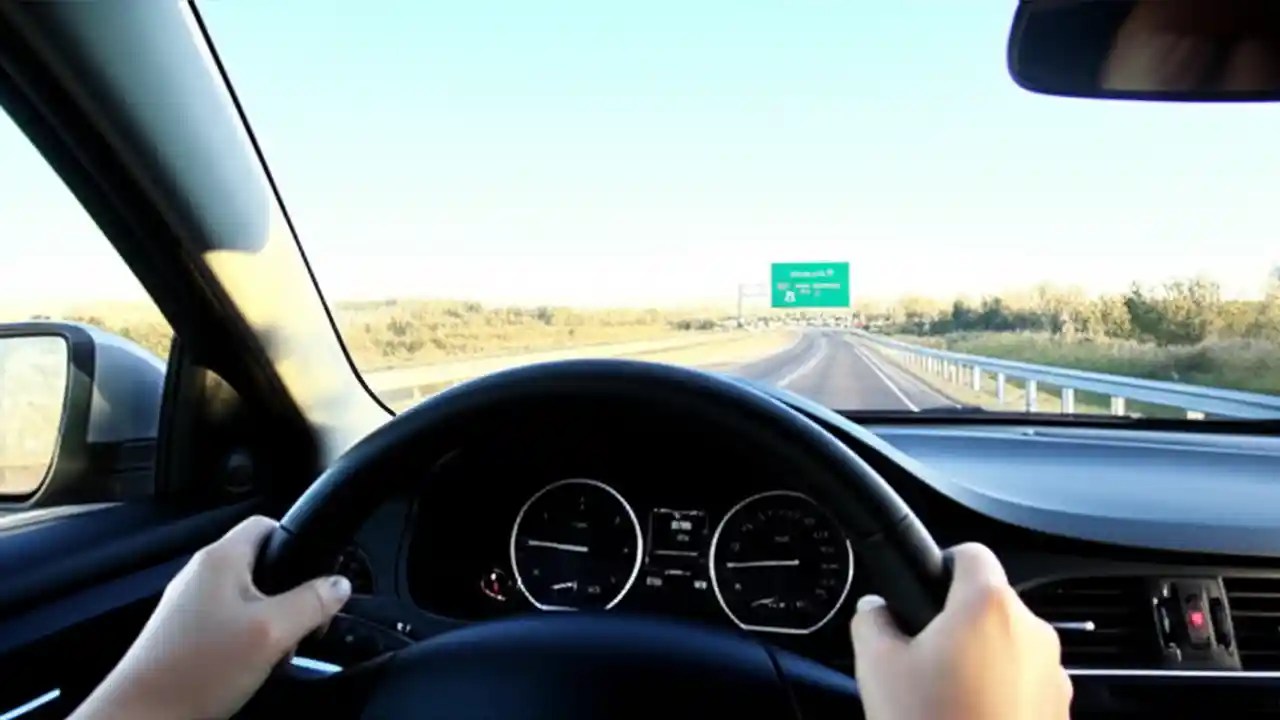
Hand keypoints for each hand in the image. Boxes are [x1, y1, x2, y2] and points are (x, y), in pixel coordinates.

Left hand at [71, 516, 351, 719]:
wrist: (141, 717)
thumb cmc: (197, 670)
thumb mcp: (272, 632)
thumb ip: (312, 603)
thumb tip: (339, 584)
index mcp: (219, 559)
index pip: (267, 523)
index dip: (297, 544)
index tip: (317, 576)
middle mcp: (200, 575)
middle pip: (261, 566)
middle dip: (289, 595)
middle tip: (300, 626)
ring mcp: (188, 605)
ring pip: (248, 598)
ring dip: (270, 622)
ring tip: (274, 652)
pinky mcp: (183, 635)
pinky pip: (228, 624)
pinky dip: (247, 640)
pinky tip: (250, 666)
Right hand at [850, 543, 1071, 719]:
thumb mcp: (876, 666)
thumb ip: (872, 619)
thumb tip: (876, 609)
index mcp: (988, 606)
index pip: (970, 553)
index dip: (940, 565)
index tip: (922, 592)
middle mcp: (1032, 632)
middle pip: (989, 604)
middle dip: (956, 623)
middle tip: (922, 659)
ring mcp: (1054, 675)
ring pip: (1008, 647)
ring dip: (980, 661)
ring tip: (944, 699)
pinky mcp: (1059, 712)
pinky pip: (1024, 685)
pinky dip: (999, 694)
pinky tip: (969, 719)